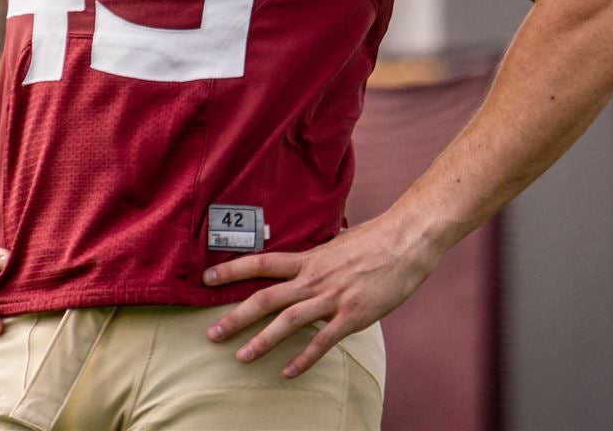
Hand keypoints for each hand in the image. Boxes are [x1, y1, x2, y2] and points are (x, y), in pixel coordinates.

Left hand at [203, 213, 439, 377]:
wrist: (405, 241)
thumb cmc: (374, 239)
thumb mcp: (337, 243)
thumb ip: (317, 256)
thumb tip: (304, 259)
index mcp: (308, 258)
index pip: (261, 262)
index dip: (232, 269)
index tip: (206, 278)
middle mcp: (313, 278)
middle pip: (266, 297)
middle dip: (236, 316)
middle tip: (211, 333)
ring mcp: (332, 297)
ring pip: (288, 321)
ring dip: (262, 341)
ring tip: (240, 358)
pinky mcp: (352, 316)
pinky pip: (322, 341)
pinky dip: (304, 358)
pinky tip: (288, 372)